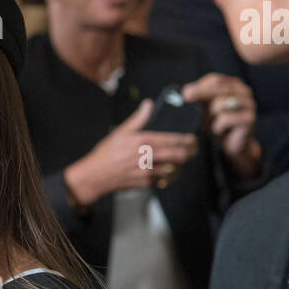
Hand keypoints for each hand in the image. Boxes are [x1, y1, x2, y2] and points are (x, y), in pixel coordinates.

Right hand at [65, 99, 199, 206]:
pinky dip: (172, 176)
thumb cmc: (106, 154)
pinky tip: (171, 172)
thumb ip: (138, 118)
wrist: (95, 176)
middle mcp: (146, 157)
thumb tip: (148, 104)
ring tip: (183, 160)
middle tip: (193, 149)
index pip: (173, 140)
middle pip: (178, 155)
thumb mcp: (121, 132)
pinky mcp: (145, 184)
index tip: (192, 139)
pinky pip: (166, 181)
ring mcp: (147, 172)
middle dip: (190, 152)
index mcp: (142, 141)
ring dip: (182, 164)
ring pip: (175, 169)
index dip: (187, 140)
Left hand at [180, 72, 260, 177]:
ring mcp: (249, 103)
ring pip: (219, 103)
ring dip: (209, 117)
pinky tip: (218, 131)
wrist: (232, 145)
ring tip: (208, 125)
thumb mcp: (206, 108)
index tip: (184, 94)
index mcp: (233, 85)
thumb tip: (185, 92)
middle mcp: (243, 91)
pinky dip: (217, 126)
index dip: (198, 86)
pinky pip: (225, 118)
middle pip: (217, 87)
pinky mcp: (249, 118)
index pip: (214, 80)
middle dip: (200, 95)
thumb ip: (198, 97)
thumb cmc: (217, 124)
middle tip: (186, 101)